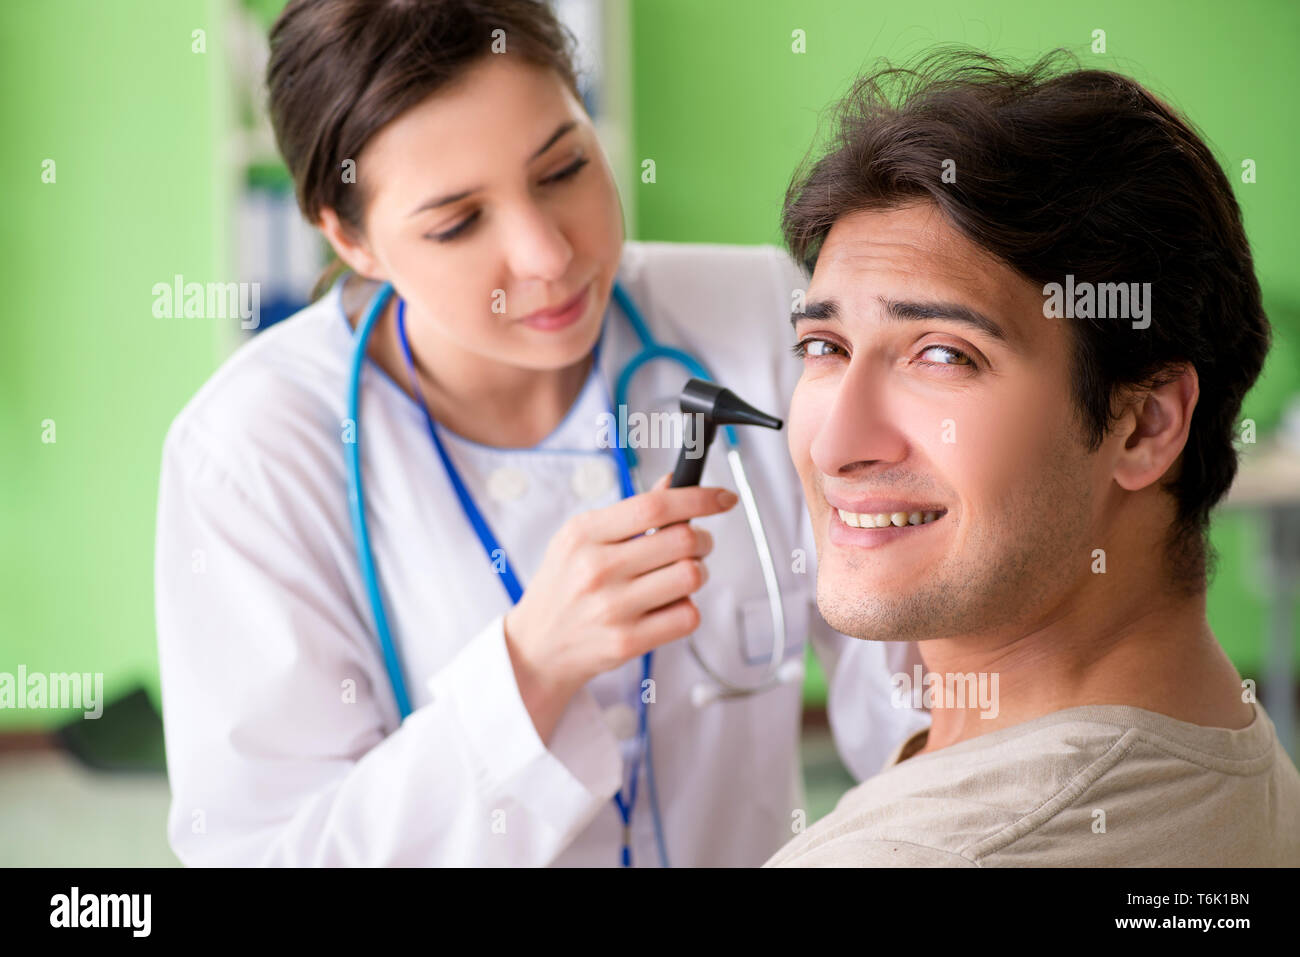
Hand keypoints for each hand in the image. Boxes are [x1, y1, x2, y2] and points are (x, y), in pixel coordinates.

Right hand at [503, 472, 737, 743]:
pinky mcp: (628, 642)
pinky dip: (687, 608)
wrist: (537, 648)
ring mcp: (613, 608)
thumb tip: (674, 483)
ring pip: (692, 576)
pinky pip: (687, 616)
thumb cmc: (564, 587)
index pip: (655, 506)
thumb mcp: (579, 539)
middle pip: (683, 539)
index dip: (698, 497)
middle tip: (697, 545)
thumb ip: (629, 512)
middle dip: (703, 539)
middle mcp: (596, 569)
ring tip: (678, 577)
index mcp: (584, 534)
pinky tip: (667, 607)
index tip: (723, 498)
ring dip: (697, 573)